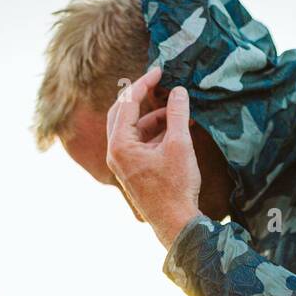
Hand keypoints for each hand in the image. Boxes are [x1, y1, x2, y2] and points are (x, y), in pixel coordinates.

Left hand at [105, 67, 201, 247]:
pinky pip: (141, 143)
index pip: (126, 103)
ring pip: (134, 129)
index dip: (144, 84)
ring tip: (180, 111)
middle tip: (160, 84)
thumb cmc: (176, 187)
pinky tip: (178, 130)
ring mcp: (123, 163)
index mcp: (120, 145)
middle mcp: (116, 153)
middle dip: (142, 97)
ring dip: (155, 117)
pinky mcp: (133, 170)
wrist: (176, 223)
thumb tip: (178, 90)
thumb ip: (177, 114)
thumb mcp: (179, 144)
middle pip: (122, 113)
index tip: (160, 71)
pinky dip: (157, 134)